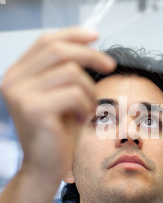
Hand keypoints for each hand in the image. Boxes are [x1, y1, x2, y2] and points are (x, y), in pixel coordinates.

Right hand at [1, 27, 115, 183]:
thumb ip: (64, 69)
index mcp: (17, 74)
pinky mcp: (34, 109)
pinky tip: (82, 119)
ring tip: (88, 108)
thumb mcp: (59, 94)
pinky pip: (74, 94)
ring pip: (71, 72)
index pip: (45, 40)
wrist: (44, 169)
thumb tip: (89, 41)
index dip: (73, 34)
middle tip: (110, 67)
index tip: (97, 36)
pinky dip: (86, 105)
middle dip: (90, 55)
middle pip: (58, 50)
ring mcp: (21, 94)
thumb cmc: (57, 132)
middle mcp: (13, 81)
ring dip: (89, 90)